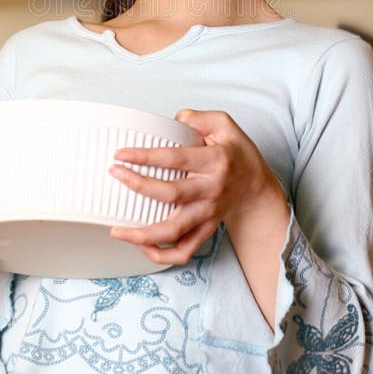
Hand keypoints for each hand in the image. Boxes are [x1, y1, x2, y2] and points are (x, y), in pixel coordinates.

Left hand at [108, 108, 285, 265]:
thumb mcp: (224, 125)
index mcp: (214, 161)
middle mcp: (210, 190)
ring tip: (117, 230)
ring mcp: (207, 213)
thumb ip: (196, 118)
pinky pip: (184, 251)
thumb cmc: (239, 155)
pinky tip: (142, 246)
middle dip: (137, 185)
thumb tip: (170, 120)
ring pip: (174, 232)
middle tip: (115, 173)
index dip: (145, 157)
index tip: (122, 154)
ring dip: (143, 235)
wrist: (257, 188)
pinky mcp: (205, 229)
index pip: (175, 159)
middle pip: (170, 194)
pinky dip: (161, 255)